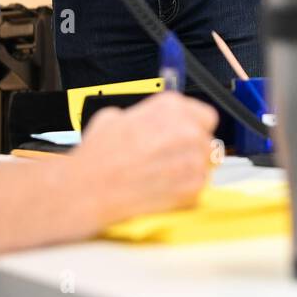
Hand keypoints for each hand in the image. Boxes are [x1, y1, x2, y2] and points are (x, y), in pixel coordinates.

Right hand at [73, 91, 218, 224]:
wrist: (90, 189)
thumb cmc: (99, 156)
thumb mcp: (115, 116)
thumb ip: (143, 116)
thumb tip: (147, 121)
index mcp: (171, 107)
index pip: (204, 115)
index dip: (192, 126)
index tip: (183, 134)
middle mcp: (187, 129)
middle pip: (206, 139)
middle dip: (190, 148)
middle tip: (168, 158)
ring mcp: (193, 160)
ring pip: (205, 163)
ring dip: (189, 168)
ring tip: (162, 174)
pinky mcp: (192, 188)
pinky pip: (199, 186)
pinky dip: (185, 189)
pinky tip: (162, 188)